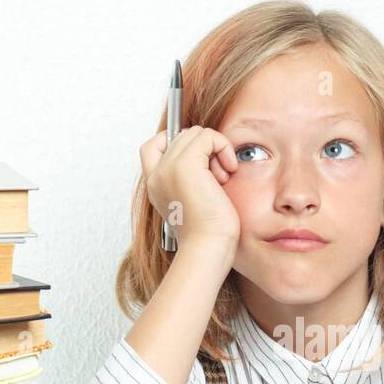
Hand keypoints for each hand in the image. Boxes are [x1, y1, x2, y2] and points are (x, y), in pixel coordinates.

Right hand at [140, 125, 241, 255]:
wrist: (207, 249)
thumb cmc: (208, 236)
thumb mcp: (196, 203)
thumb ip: (193, 180)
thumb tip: (210, 159)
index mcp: (156, 186)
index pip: (156, 145)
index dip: (180, 144)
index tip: (204, 163)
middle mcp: (157, 175)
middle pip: (182, 136)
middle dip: (205, 151)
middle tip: (217, 178)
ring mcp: (167, 168)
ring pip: (195, 133)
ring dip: (215, 150)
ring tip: (221, 178)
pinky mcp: (185, 164)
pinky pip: (207, 136)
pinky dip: (223, 148)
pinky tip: (228, 172)